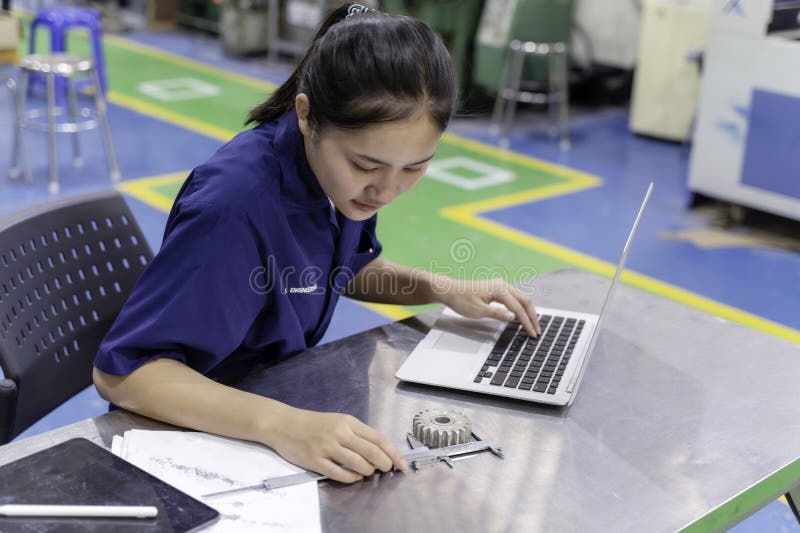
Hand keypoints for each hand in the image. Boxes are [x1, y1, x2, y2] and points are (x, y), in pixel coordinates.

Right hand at [268, 408, 408, 482]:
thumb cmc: (314, 423)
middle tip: (387, 470)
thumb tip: (379, 449)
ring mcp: (327, 447)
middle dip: (384, 464)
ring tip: (370, 472)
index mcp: (348, 422)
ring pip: (357, 463)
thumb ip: (356, 433)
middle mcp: (339, 433)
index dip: (393, 453)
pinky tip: (355, 477)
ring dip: (368, 471)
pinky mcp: (315, 460)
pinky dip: (351, 478)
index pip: (377, 438)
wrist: (284, 424)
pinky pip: (339, 473)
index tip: (401, 463)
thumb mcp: (338, 421)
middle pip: (371, 452)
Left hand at [435, 277, 540, 336]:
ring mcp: (501, 286)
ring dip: (528, 312)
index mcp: (500, 289)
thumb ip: (497, 314)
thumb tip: (514, 317)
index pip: (518, 308)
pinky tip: (522, 316)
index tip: (532, 334)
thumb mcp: (478, 311)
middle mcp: (503, 285)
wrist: (449, 290)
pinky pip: (515, 298)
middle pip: (525, 300)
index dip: (527, 322)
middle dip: (532, 316)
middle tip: (537, 331)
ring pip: (521, 299)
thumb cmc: (461, 300)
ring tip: (533, 326)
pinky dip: (521, 308)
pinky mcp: (498, 289)